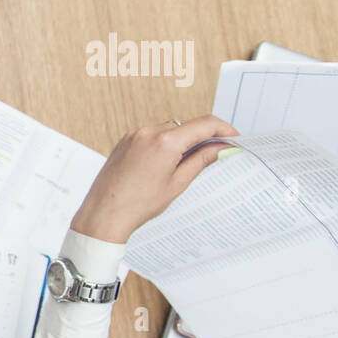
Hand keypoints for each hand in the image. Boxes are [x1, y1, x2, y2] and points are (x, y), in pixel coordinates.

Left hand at [70, 115, 238, 242]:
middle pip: (186, 125)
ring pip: (168, 129)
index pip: (204, 124)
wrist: (104, 214)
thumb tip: (221, 148)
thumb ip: (202, 160)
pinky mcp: (124, 141)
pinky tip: (163, 164)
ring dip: (181, 140)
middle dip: (202, 137)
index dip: (224, 129)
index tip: (234, 137)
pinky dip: (162, 143)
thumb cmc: (138, 204)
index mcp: (165, 142)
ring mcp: (133, 135)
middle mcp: (148, 132)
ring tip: (184, 164)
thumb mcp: (178, 183)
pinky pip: (150, 135)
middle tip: (214, 153)